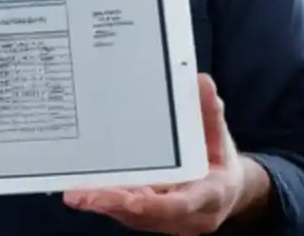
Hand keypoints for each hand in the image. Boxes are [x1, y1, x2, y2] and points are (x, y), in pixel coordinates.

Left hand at [63, 74, 270, 235]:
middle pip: (149, 214)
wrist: (227, 191)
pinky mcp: (152, 219)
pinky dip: (106, 202)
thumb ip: (210, 112)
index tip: (130, 201)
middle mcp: (190, 216)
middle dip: (115, 205)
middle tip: (82, 195)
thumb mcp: (219, 136)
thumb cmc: (219, 161)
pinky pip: (128, 214)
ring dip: (105, 205)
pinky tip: (81, 192)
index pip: (183, 204)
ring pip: (134, 218)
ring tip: (76, 194)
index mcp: (211, 195)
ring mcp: (169, 222)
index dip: (155, 205)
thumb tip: (200, 81)